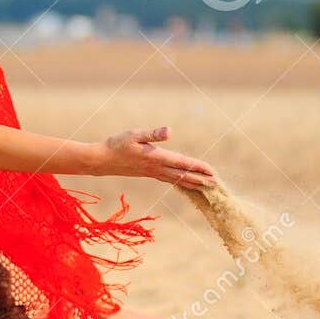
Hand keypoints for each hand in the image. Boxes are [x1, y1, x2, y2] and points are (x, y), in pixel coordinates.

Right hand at [95, 126, 215, 188]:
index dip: (198, 168)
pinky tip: (186, 184)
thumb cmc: (117, 144)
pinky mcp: (149, 173)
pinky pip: (170, 180)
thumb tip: (169, 131)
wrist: (101, 160)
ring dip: (193, 183)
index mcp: (156, 157)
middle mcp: (157, 168)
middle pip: (184, 176)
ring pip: (178, 180)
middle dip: (201, 180)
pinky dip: (181, 182)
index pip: (182, 164)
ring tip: (207, 187)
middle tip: (217, 185)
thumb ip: (153, 133)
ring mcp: (153, 173)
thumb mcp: (135, 134)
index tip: (212, 173)